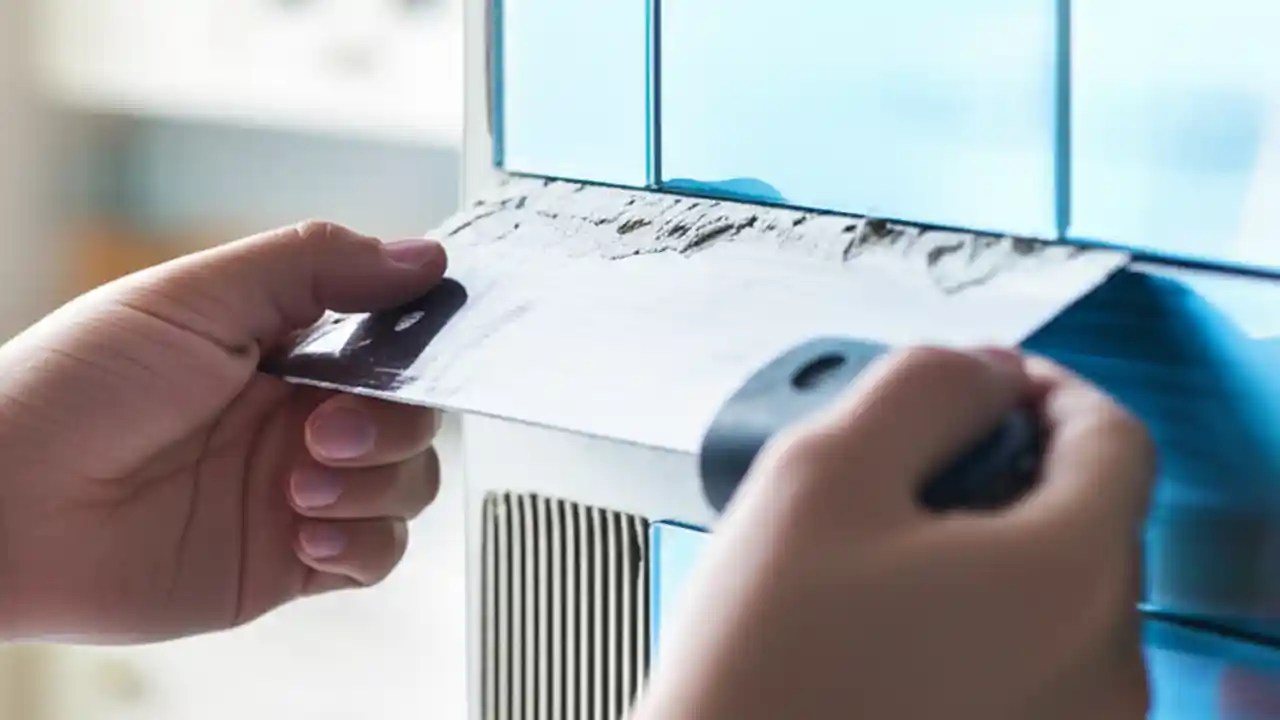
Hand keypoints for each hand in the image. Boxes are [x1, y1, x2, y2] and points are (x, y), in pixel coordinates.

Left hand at [0, 222, 446, 641]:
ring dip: (378, 482)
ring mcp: (299, 490)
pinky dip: (363, 543)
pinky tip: (306, 531)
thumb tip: (421, 254)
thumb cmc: (73, 391)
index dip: (415, 347)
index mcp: (283, 347)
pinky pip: (376, 555)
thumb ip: (314, 265)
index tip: (416, 350)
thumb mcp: (194, 296)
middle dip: (392, 423)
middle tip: (324, 428)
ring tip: (302, 485)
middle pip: (414, 416)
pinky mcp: (288, 560)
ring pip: (409, 483)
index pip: (390, 340)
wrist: (6, 507)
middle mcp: (299, 417)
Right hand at [635, 348, 1155, 718]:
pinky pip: (1032, 658)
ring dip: (985, 548)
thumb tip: (984, 371)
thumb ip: (921, 388)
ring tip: (876, 559)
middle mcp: (1100, 667)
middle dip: (1004, 471)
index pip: (1113, 436)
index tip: (982, 387)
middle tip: (903, 473)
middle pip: (1087, 517)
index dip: (1042, 387)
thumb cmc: (762, 672)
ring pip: (1056, 592)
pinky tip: (887, 627)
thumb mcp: (820, 475)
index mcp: (1069, 579)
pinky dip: (978, 619)